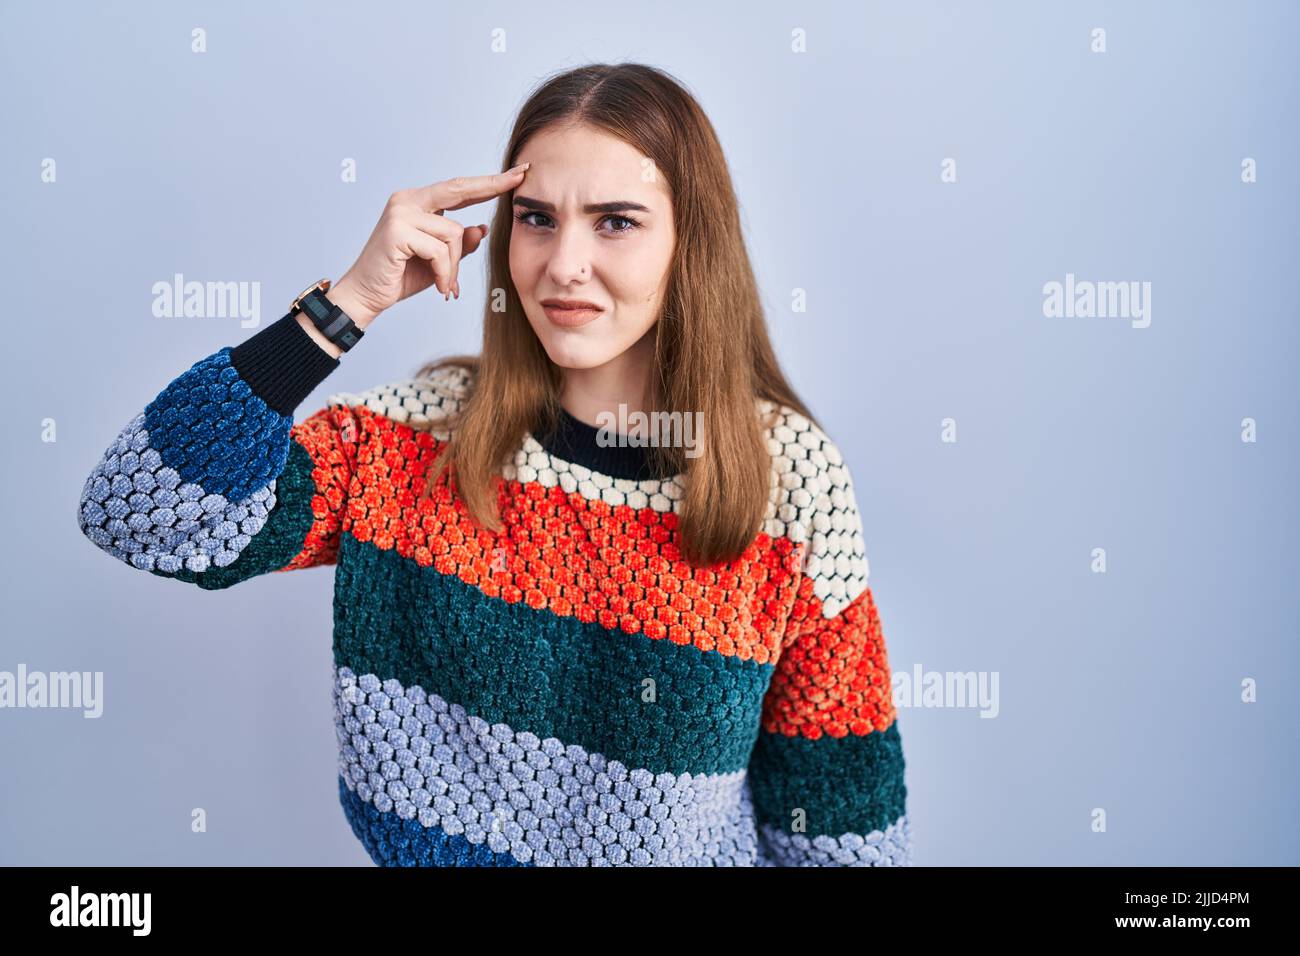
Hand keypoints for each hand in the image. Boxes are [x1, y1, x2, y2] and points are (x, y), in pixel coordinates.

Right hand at [328, 163, 529, 328]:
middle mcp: (407, 200)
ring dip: (455, 266)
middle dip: (493, 185)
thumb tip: (483, 227)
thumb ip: (460, 244)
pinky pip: (440, 250)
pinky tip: (440, 288)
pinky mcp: (398, 231)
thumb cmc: (400, 276)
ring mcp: (401, 213)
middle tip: (521, 177)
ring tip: (447, 285)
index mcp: (417, 202)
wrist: (366, 296)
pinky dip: (445, 273)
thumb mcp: (439, 261)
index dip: (489, 182)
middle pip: (459, 189)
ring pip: (454, 233)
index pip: (459, 188)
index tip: (518, 173)